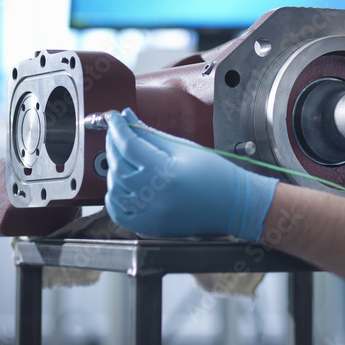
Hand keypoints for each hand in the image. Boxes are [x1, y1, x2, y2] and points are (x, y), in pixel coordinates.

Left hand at [104, 108, 278, 241]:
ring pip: (115, 188)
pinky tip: (118, 183)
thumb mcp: (183, 148)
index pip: (129, 145)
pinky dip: (113, 196)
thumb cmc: (214, 175)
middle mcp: (153, 196)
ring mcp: (149, 214)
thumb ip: (151, 134)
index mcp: (164, 172)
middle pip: (118, 165)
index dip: (118, 127)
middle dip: (113, 144)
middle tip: (116, 131)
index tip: (114, 117)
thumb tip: (130, 119)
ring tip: (120, 155)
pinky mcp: (149, 227)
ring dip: (112, 168)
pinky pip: (119, 213)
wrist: (232, 204)